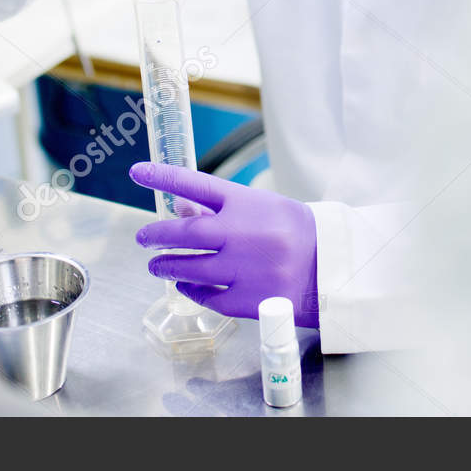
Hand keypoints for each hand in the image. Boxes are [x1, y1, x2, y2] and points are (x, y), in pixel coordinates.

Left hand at [130, 162, 319, 327]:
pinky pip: (207, 295)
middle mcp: (243, 234)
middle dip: (158, 234)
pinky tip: (185, 284)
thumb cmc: (296, 233)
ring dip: (167, 265)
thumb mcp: (263, 208)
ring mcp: (245, 268)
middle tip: (143, 237)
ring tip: (156, 264)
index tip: (137, 172)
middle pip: (186, 231)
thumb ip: (221, 208)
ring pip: (190, 267)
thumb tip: (180, 207)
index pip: (197, 184)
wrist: (333, 268)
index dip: (164, 177)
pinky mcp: (248, 299)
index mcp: (248, 204)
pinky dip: (191, 289)